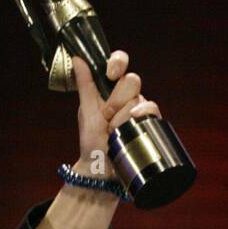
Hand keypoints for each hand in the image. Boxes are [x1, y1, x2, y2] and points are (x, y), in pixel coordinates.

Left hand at [73, 50, 161, 179]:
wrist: (101, 169)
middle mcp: (126, 96)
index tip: (111, 73)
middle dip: (116, 100)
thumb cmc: (91, 142)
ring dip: (122, 116)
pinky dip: (140, 114)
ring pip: (139, 96)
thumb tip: (76, 58)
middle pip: (131, 80)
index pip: (120, 63)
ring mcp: (139, 108)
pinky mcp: (149, 121)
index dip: (118, 62)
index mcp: (109, 89)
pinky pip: (151, 108)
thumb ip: (85, 85)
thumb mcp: (86, 112)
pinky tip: (133, 122)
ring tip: (113, 131)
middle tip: (106, 117)